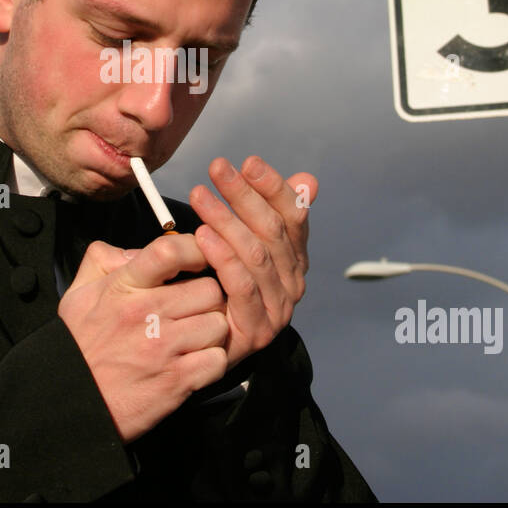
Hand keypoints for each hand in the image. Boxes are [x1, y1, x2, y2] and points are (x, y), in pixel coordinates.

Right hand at [57, 234, 229, 442]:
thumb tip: (135, 251)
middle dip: (207, 298)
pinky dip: (211, 363)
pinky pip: (217, 360)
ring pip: (218, 324)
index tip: (198, 259)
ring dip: (212, 331)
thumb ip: (103, 261)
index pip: (169, 251)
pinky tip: (195, 363)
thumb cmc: (77, 347)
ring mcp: (162, 347)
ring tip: (194, 338)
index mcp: (123, 287)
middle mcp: (145, 313)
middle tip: (195, 308)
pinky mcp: (176, 381)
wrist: (69, 401)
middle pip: (209, 289)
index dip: (195, 250)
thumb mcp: (78, 294)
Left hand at [189, 156, 316, 370]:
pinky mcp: (256, 330)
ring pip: (256, 255)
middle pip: (272, 230)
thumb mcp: (242, 243)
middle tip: (217, 168)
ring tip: (199, 196)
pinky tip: (202, 236)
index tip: (249, 162)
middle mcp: (293, 282)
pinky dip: (223, 258)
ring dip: (226, 220)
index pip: (293, 216)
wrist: (202, 346)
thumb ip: (271, 212)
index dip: (273, 187)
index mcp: (294, 258)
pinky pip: (242, 287)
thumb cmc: (218, 285)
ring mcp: (278, 308)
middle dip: (243, 195)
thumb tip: (308, 180)